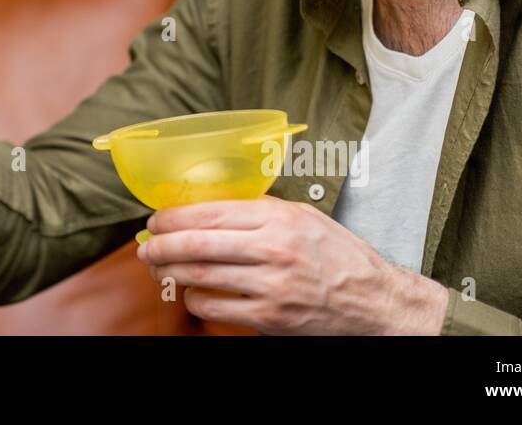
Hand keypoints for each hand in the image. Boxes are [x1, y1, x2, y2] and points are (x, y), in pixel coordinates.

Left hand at [137, 196, 447, 333]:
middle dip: (162, 244)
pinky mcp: (271, 318)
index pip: (211, 212)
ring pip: (202, 276)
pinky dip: (197, 299)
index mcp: (279, 218)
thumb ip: (262, 209)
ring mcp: (271, 286)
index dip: (175, 216)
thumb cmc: (339, 256)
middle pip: (198, 244)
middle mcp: (274, 250)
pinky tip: (192, 292)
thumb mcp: (305, 217)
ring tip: (160, 267)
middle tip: (146, 246)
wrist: (375, 303)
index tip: (157, 218)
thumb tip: (213, 203)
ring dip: (172, 271)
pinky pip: (218, 308)